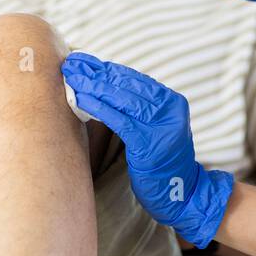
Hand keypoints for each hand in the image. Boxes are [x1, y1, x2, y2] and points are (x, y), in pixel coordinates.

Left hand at [60, 52, 232, 248]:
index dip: (106, 68)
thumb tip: (103, 86)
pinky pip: (119, 119)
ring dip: (93, 85)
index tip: (84, 60)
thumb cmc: (161, 162)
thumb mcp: (156, 128)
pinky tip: (81, 98)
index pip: (133, 78)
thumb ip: (139, 108)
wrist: (183, 194)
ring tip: (72, 77)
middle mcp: (169, 108)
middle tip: (72, 64)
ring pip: (122, 98)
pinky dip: (98, 107)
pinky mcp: (149, 143)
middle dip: (96, 72)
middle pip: (126, 84)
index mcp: (171, 101)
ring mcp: (161, 125)